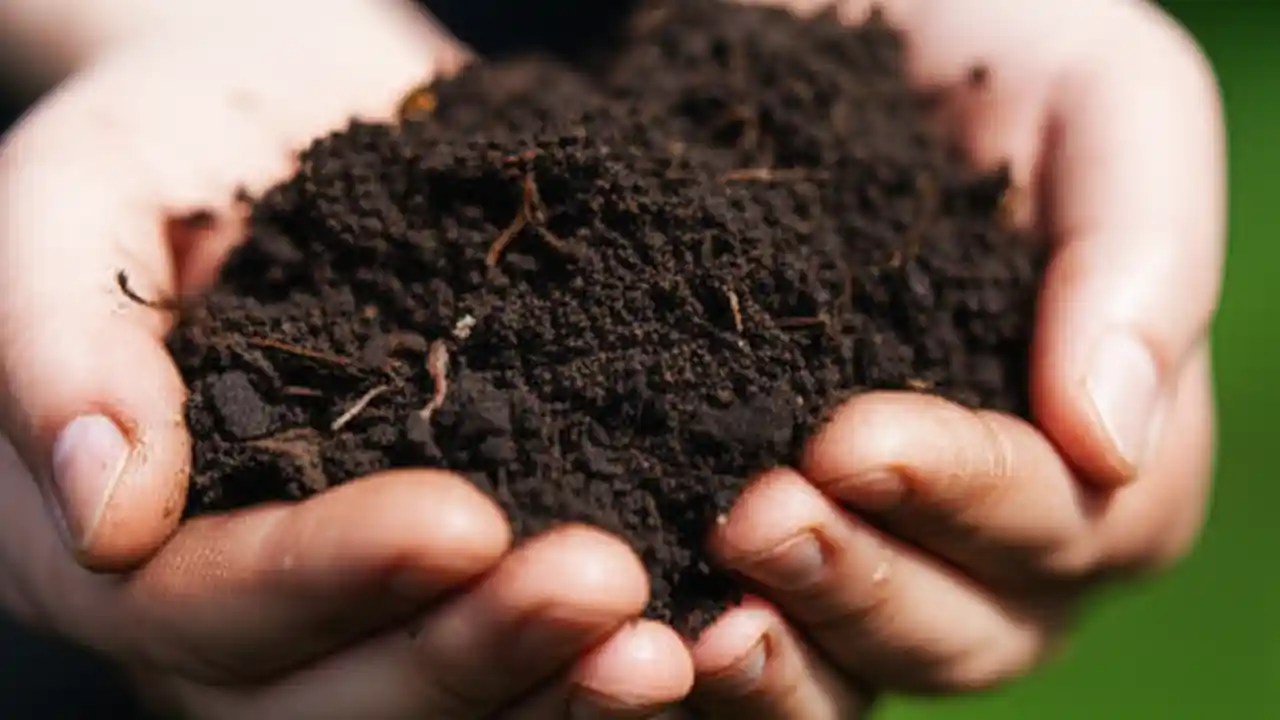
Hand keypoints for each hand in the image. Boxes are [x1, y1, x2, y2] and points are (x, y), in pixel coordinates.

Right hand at [0, 2, 690, 716]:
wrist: (292, 109)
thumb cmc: (167, 139)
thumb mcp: (77, 202)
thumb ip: (60, 347)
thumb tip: (108, 515)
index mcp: (118, 543)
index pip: (206, 606)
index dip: (329, 579)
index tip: (459, 522)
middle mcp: (234, 613)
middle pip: (334, 698)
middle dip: (472, 653)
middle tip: (601, 589)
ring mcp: (350, 607)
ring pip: (440, 706)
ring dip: (554, 688)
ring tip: (667, 646)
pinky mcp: (453, 575)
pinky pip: (517, 655)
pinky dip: (596, 662)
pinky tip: (698, 636)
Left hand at [690, 0, 1224, 715]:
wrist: (848, 19)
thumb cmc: (995, 39)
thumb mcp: (1103, 101)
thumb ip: (1140, 257)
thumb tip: (1113, 438)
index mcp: (1103, 441)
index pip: (1074, 524)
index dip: (970, 500)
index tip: (852, 438)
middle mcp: (995, 525)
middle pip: (964, 630)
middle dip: (861, 585)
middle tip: (752, 517)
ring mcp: (878, 540)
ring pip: (856, 661)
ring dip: (779, 656)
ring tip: (688, 618)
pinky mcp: (755, 522)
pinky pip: (750, 630)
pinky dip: (696, 652)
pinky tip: (631, 631)